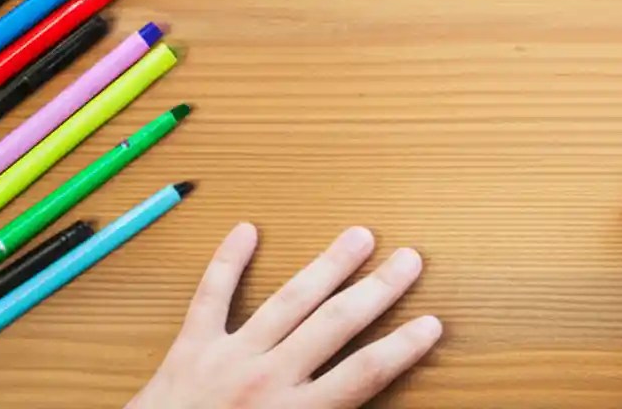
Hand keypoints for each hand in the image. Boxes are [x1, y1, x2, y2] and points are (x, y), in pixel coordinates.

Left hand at [127, 224, 441, 408]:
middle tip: (409, 259)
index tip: (432, 323)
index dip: (402, 347)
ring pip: (288, 302)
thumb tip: (358, 404)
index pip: (364, 374)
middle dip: (377, 290)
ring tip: (358, 236)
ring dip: (327, 266)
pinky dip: (226, 263)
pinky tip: (245, 230)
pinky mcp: (190, 350)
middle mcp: (268, 381)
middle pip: (336, 325)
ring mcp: (229, 359)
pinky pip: (210, 298)